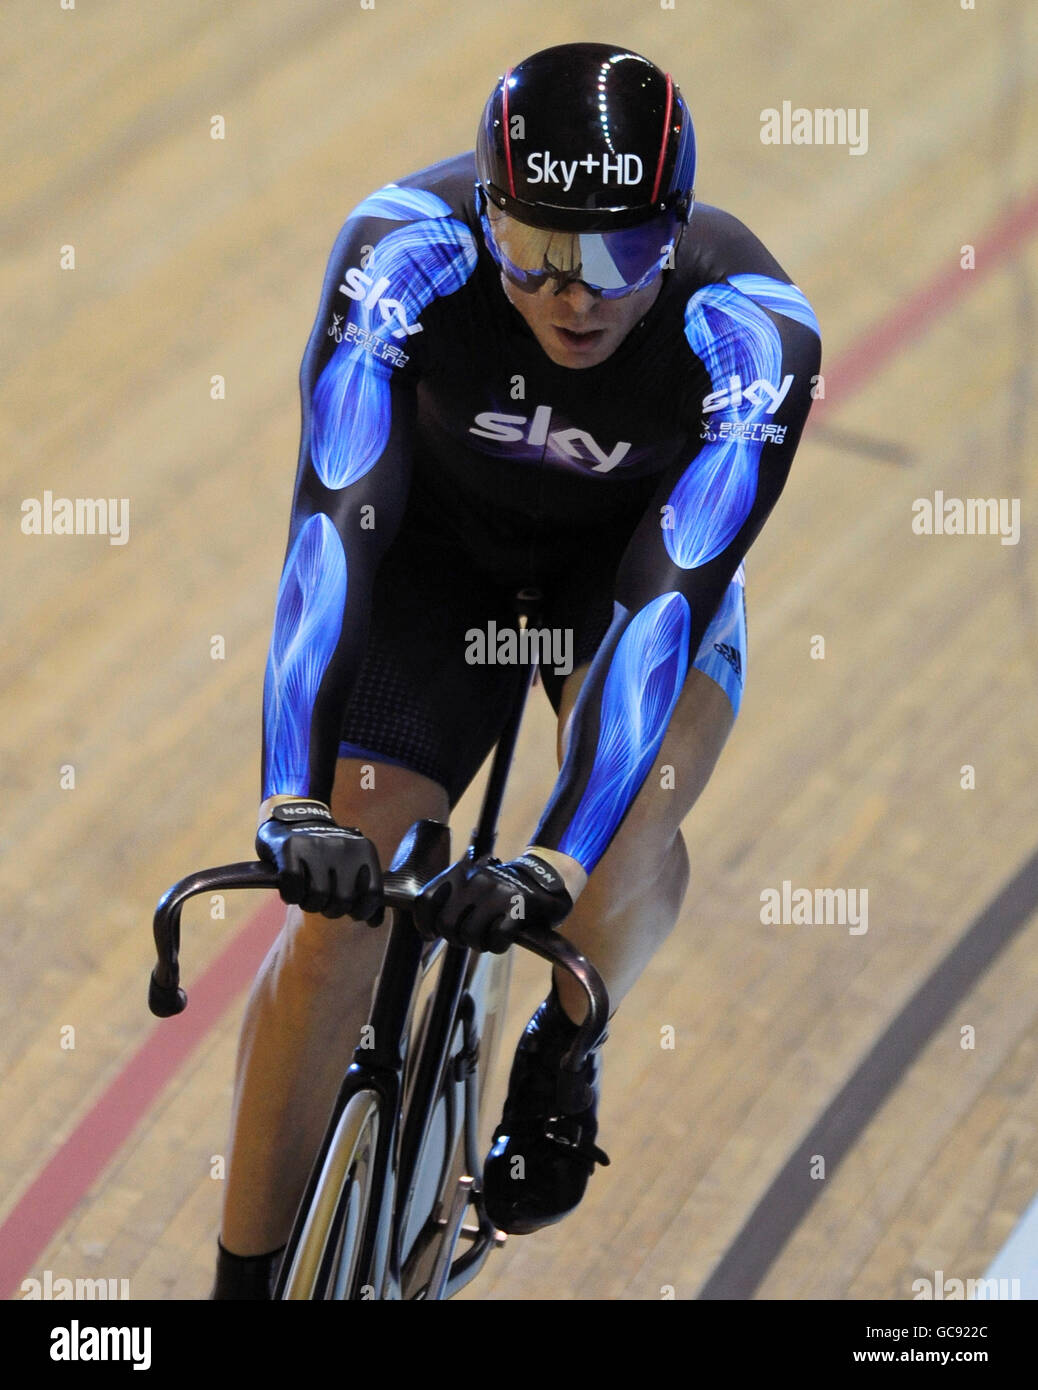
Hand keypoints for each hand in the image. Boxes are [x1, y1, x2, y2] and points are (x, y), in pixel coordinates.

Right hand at [256, 798, 382, 920]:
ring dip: (310, 904)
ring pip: (317, 898)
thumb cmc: (327, 853)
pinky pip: (293, 890)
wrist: (294, 818)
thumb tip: (374, 923)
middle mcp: (343, 845)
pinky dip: (291, 896)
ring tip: (307, 895)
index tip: (352, 913)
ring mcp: (316, 845)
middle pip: (343, 901)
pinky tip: (292, 890)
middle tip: (324, 902)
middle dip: (331, 909)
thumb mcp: (352, 864)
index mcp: (364, 849)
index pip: (373, 894)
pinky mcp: (290, 848)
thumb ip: (366, 891)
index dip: (362, 911)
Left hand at [413, 852, 572, 953]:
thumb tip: (428, 925)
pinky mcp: (518, 907)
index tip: (431, 934)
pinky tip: (503, 939)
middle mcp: (475, 880)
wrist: (545, 878)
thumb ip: (451, 897)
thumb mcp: (473, 882)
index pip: (426, 900)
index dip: (424, 923)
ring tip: (487, 938)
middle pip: (446, 923)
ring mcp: (497, 892)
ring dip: (478, 944)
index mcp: (460, 872)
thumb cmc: (501, 889)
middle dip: (455, 938)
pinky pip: (497, 939)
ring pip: (469, 934)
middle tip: (467, 938)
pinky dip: (498, 945)